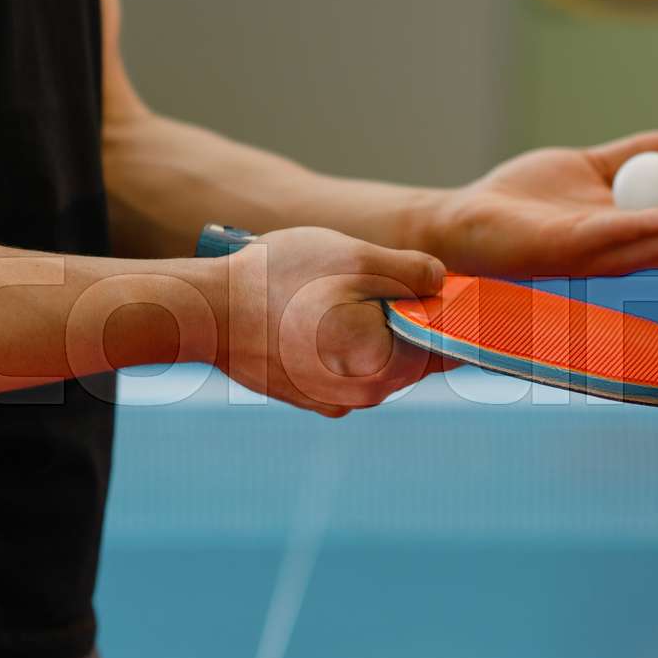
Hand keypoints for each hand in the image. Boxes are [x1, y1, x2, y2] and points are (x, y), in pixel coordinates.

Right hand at [212, 227, 444, 417]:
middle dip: (401, 314)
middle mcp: (361, 395)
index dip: (452, 314)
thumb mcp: (358, 258)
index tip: (454, 292)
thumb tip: (441, 281)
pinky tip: (309, 307)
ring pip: (370, 354)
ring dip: (365, 322)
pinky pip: (336, 362)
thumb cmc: (280, 281)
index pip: (444, 346)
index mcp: (386, 369)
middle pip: (407, 350)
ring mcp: (328, 398)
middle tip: (377, 275)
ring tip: (331, 288)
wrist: (202, 311)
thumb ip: (411, 271)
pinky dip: (334, 337)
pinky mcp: (301, 393)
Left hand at [424, 130, 657, 277]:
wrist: (466, 217)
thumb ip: (632, 155)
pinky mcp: (563, 247)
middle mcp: (614, 249)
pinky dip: (643, 226)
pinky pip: (610, 236)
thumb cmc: (522, 200)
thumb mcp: (589, 166)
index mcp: (625, 231)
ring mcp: (591, 252)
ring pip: (654, 246)